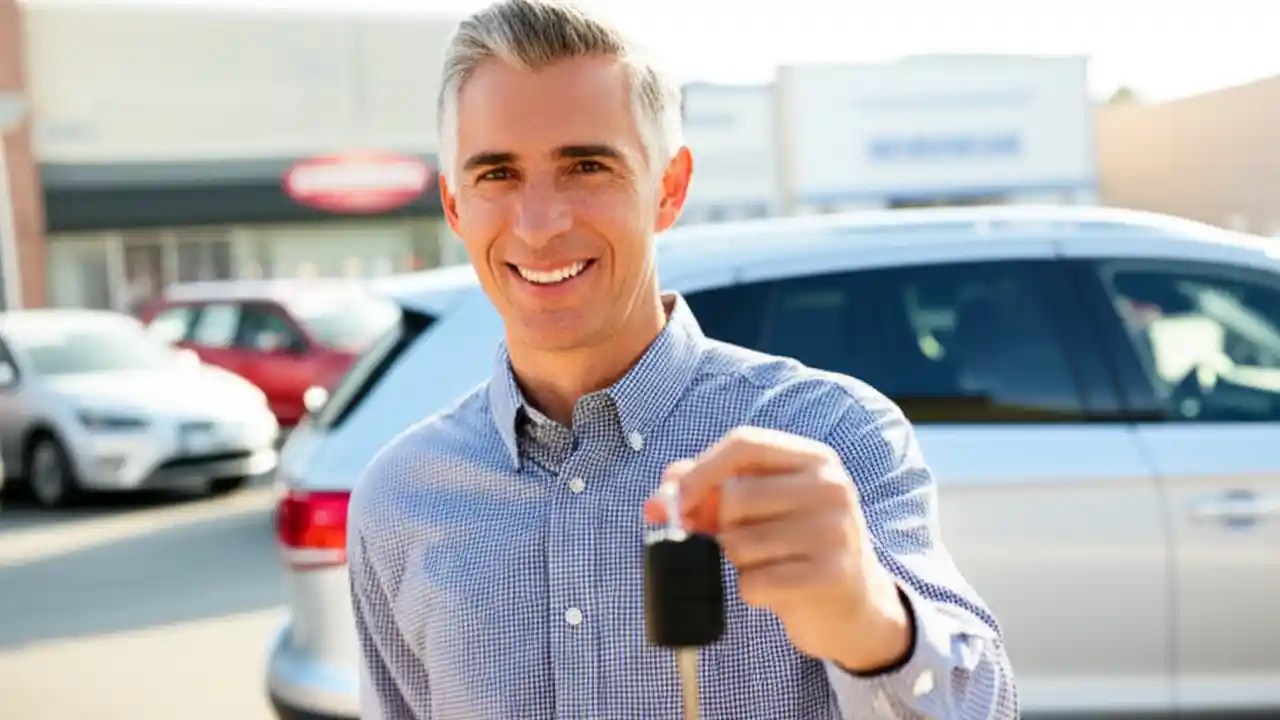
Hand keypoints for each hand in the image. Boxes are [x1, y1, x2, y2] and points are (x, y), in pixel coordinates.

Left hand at [643, 426, 911, 672]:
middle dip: (721, 526)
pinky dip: (752, 589)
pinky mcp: (831, 575)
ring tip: (765, 563)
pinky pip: (756, 582)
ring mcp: (835, 531)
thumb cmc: (797, 545)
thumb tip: (659, 498)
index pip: (744, 444)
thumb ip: (710, 491)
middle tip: (736, 541)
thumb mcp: (763, 506)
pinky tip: (775, 587)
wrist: (854, 604)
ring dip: (737, 561)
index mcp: (814, 459)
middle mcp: (831, 487)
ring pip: (740, 543)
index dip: (701, 470)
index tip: (674, 499)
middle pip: (736, 497)